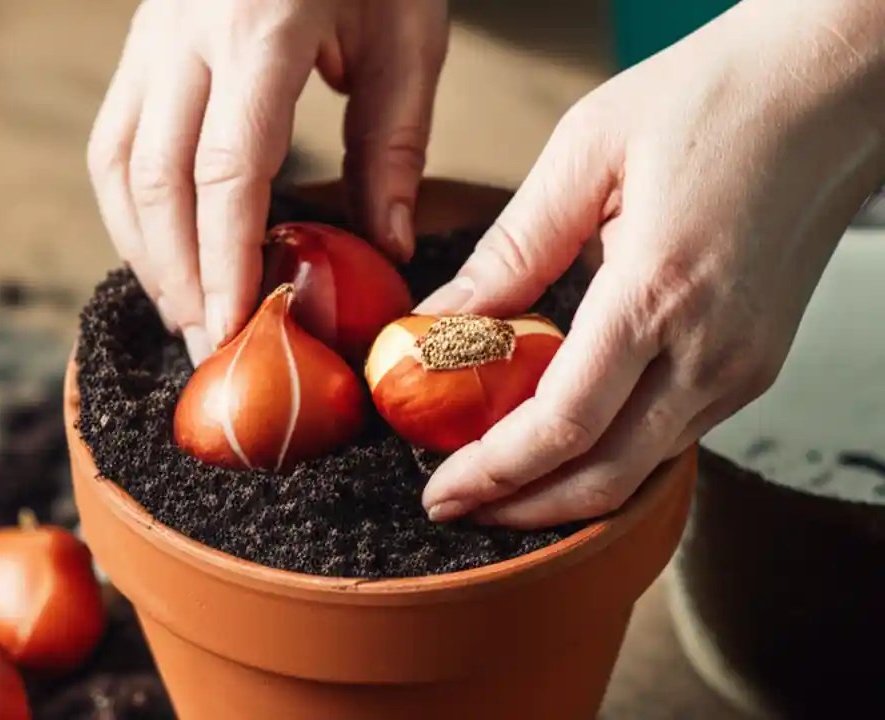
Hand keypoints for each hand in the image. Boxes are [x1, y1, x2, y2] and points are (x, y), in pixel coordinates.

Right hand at [87, 0, 447, 363]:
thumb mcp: (407, 34)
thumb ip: (393, 141)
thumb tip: (385, 248)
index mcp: (260, 25)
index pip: (226, 169)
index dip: (224, 261)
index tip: (233, 331)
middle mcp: (185, 31)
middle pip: (157, 179)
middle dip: (180, 276)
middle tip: (210, 348)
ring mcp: (150, 35)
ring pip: (118, 165)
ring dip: (145, 251)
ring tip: (185, 314)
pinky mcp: (139, 44)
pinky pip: (113, 139)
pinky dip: (130, 208)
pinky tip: (162, 251)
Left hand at [418, 0, 884, 527]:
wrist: (835, 85)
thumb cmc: (721, 96)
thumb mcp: (588, 152)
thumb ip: (513, 248)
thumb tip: (443, 317)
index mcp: (658, 293)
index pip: (562, 426)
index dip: (492, 472)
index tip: (438, 492)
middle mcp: (710, 349)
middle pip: (604, 476)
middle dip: (520, 506)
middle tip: (454, 505)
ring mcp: (741, 364)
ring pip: (641, 467)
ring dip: (562, 489)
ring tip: (492, 478)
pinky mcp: (753, 362)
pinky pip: (671, 435)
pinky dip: (608, 455)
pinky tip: (560, 440)